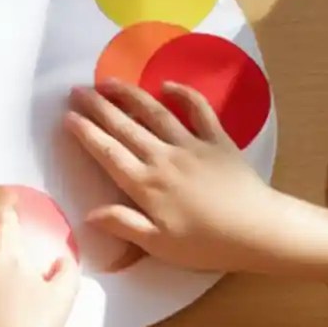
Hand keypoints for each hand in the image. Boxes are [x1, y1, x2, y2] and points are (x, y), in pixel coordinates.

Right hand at [65, 80, 293, 272]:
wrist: (260, 231)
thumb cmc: (206, 243)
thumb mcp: (160, 245)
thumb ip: (123, 224)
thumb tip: (89, 214)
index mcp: (145, 184)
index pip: (107, 152)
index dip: (85, 133)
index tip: (68, 116)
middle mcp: (162, 157)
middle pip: (124, 126)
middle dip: (98, 106)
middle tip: (77, 90)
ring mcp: (191, 145)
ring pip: (154, 112)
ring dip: (129, 95)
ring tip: (109, 81)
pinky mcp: (218, 140)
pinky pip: (199, 111)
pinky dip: (183, 94)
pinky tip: (167, 85)